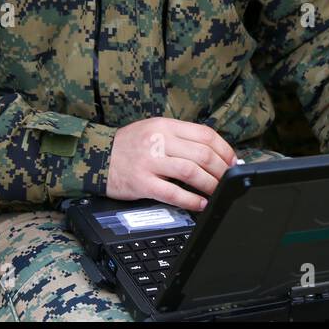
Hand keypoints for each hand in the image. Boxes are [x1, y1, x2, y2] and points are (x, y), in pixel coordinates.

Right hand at [106, 117, 238, 211]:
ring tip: (218, 192)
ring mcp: (149, 162)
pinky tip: (200, 204)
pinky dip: (191, 200)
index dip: (224, 149)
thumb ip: (180, 138)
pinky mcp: (141, 182)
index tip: (233, 161)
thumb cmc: (129, 145)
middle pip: (201, 154)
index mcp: (165, 125)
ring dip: (210, 184)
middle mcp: (158, 140)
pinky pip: (172, 193)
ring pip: (190, 172)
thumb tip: (214, 154)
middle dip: (221, 169)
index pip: (204, 134)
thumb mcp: (154, 130)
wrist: (95, 157)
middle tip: (229, 179)